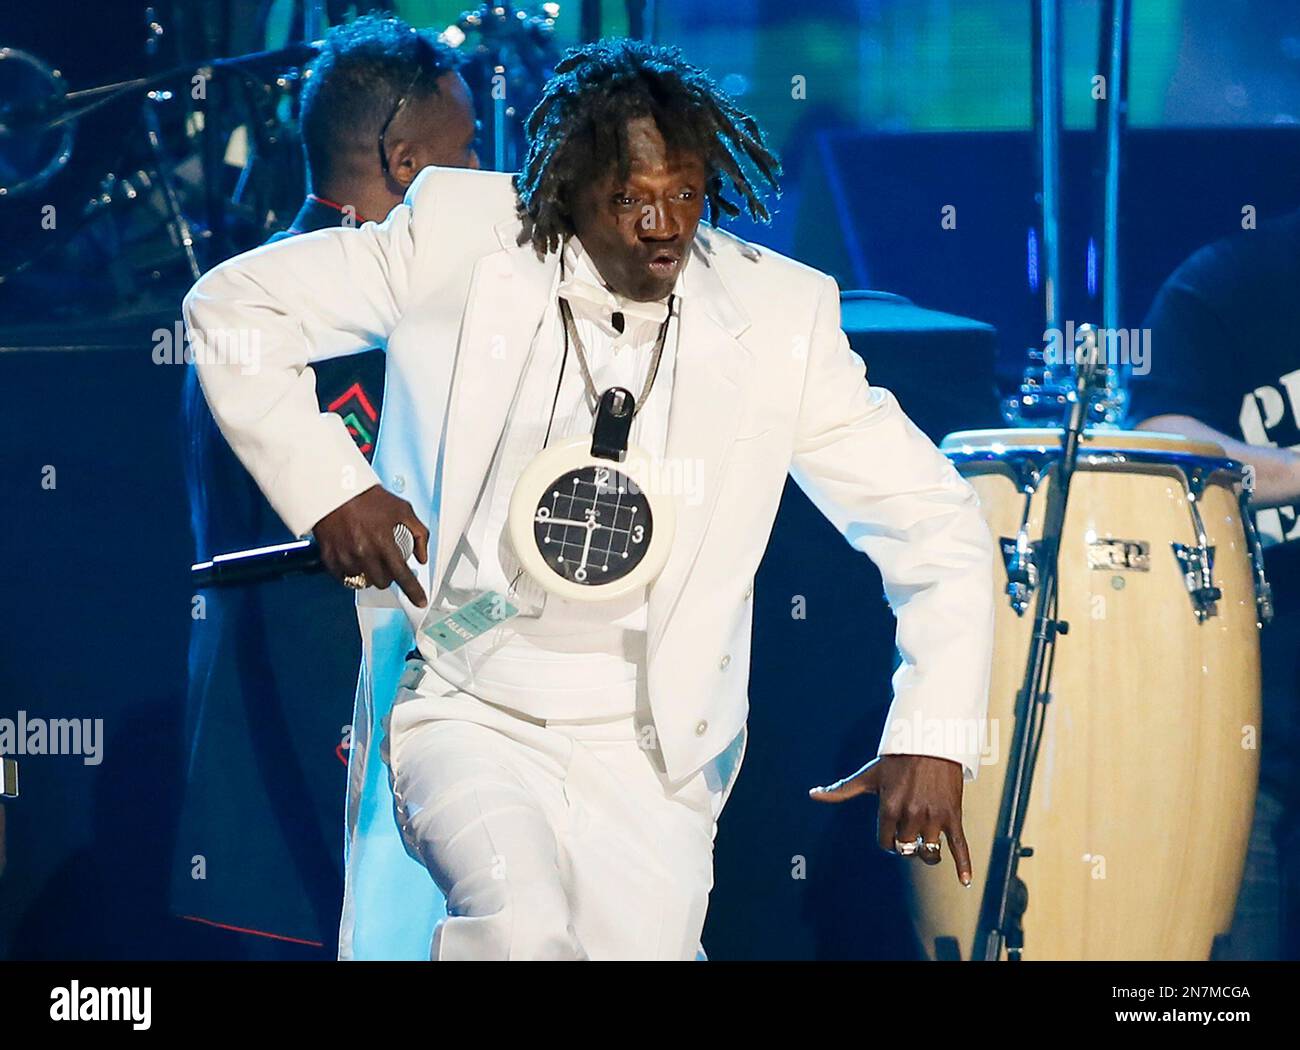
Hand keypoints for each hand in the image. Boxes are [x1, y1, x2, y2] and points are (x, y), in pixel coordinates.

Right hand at [312, 484, 429, 606]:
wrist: (335, 489)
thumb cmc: (369, 497)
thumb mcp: (402, 509)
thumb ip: (419, 534)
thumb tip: (422, 557)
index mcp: (383, 542)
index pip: (403, 575)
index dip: (413, 591)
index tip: (420, 602)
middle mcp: (364, 552)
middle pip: (382, 582)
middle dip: (389, 577)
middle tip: (387, 563)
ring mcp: (345, 556)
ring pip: (363, 581)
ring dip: (369, 575)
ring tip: (369, 559)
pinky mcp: (329, 557)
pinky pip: (344, 577)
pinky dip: (351, 572)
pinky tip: (354, 559)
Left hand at [809, 754, 971, 885]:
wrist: (931, 740)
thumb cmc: (897, 758)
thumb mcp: (868, 775)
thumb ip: (842, 790)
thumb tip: (813, 794)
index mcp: (889, 808)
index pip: (885, 844)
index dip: (887, 841)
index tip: (892, 834)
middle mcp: (910, 815)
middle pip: (906, 849)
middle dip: (906, 844)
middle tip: (909, 833)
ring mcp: (933, 817)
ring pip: (930, 853)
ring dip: (928, 854)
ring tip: (927, 848)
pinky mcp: (953, 815)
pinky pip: (960, 846)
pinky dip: (964, 865)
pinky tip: (966, 881)